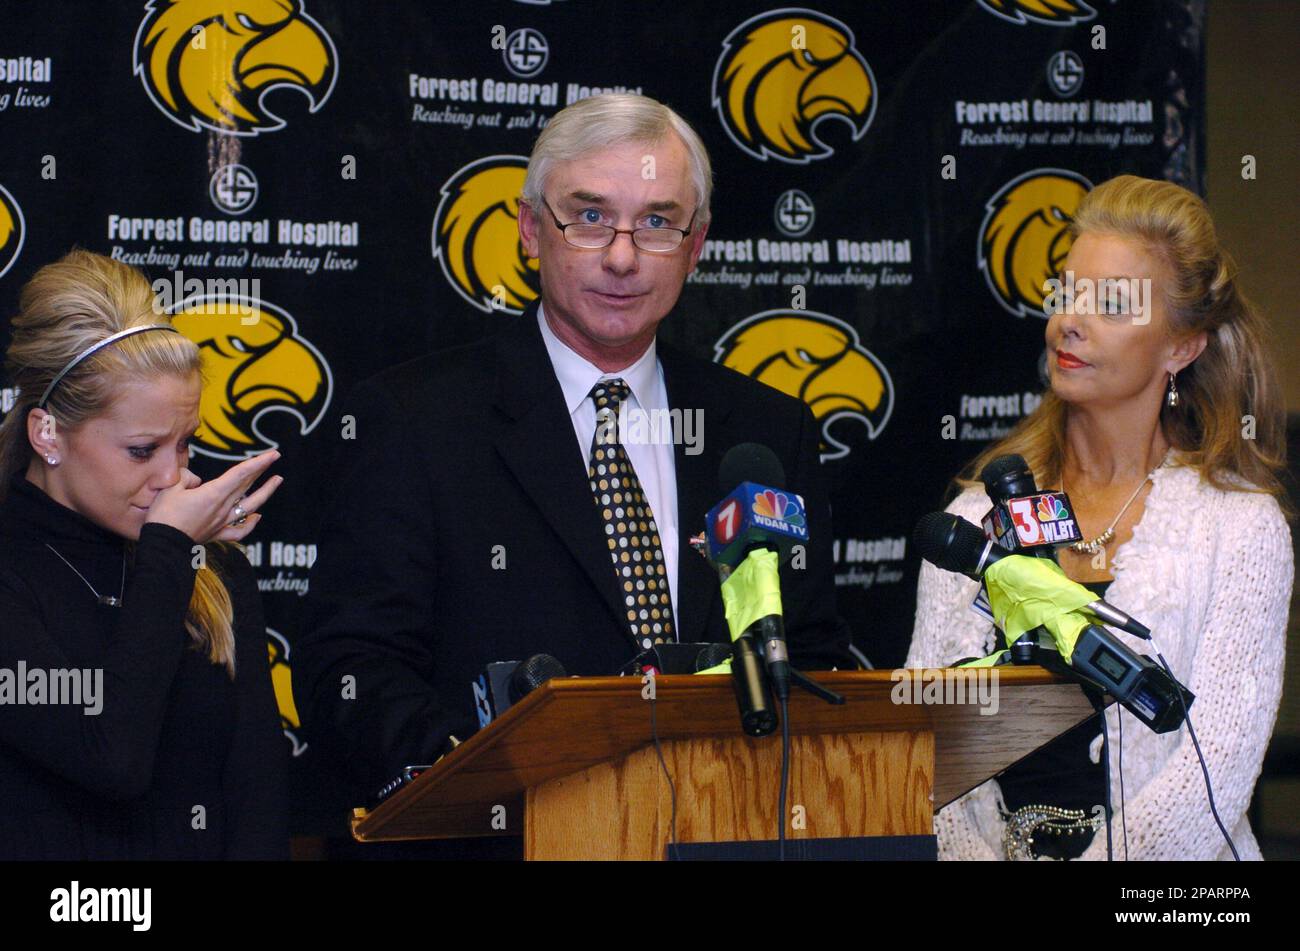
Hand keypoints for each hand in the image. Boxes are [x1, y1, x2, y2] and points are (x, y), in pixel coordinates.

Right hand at [144, 450, 283, 543]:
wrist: (163, 545)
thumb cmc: (164, 516)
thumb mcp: (170, 487)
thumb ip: (186, 476)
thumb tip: (196, 480)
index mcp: (213, 494)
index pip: (240, 473)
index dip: (258, 463)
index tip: (273, 454)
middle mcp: (222, 507)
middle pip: (247, 486)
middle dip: (262, 470)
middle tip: (274, 457)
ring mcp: (221, 522)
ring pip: (250, 506)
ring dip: (265, 492)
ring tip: (277, 481)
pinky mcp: (216, 534)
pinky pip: (238, 531)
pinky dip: (250, 524)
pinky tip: (257, 518)